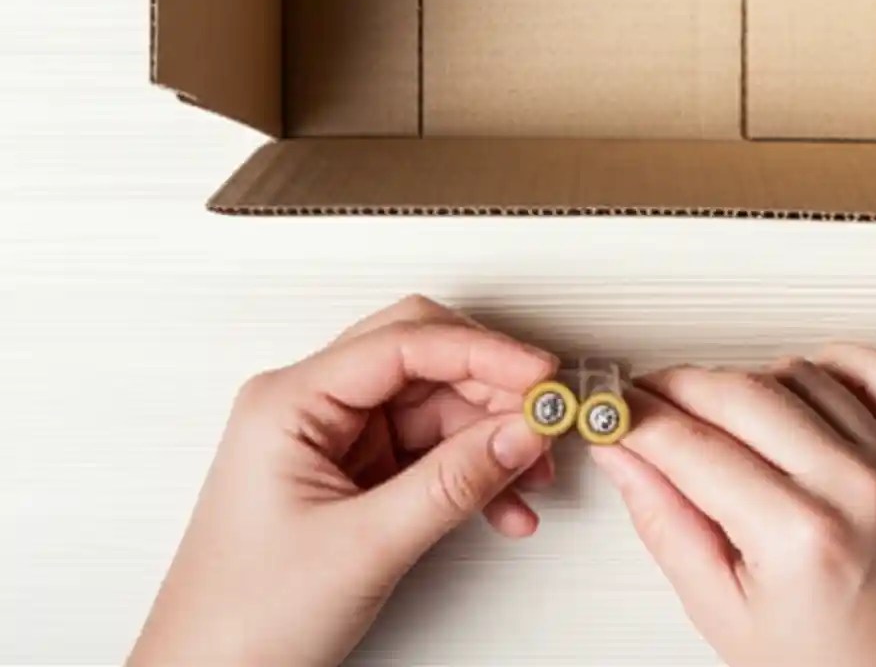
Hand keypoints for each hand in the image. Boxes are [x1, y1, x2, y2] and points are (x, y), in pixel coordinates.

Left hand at [128, 296, 558, 665]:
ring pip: (435, 410)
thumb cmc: (243, 616)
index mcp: (289, 402)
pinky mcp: (354, 477)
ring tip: (532, 476)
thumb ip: (450, 483)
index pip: (403, 344)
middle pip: (422, 362)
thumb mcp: (363, 546)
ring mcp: (334, 442)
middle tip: (546, 418)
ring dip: (490, 439)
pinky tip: (504, 506)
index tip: (541, 378)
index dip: (482, 353)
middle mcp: (311, 409)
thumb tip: (518, 433)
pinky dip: (472, 474)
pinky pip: (430, 453)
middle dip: (491, 390)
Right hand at [591, 346, 875, 666]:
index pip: (689, 445)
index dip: (636, 419)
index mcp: (799, 539)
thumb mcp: (727, 617)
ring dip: (745, 380)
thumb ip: (667, 528)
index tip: (612, 412)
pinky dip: (832, 363)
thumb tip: (625, 459)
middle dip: (676, 388)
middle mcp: (856, 488)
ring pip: (800, 371)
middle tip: (647, 406)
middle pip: (738, 392)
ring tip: (720, 418)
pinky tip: (801, 386)